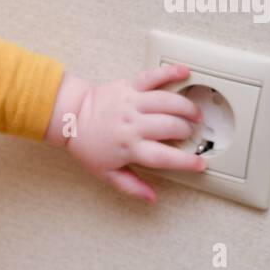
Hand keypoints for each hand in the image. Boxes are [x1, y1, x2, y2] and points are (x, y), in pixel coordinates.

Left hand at [63, 62, 206, 202]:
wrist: (69, 117)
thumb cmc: (87, 145)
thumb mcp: (105, 172)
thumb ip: (130, 186)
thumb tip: (151, 198)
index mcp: (129, 147)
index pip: (164, 157)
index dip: (186, 161)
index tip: (200, 163)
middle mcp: (133, 124)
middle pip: (171, 127)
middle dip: (187, 132)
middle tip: (192, 135)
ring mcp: (131, 103)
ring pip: (168, 102)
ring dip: (186, 107)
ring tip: (195, 114)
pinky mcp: (128, 86)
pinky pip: (153, 77)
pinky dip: (170, 72)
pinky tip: (184, 72)